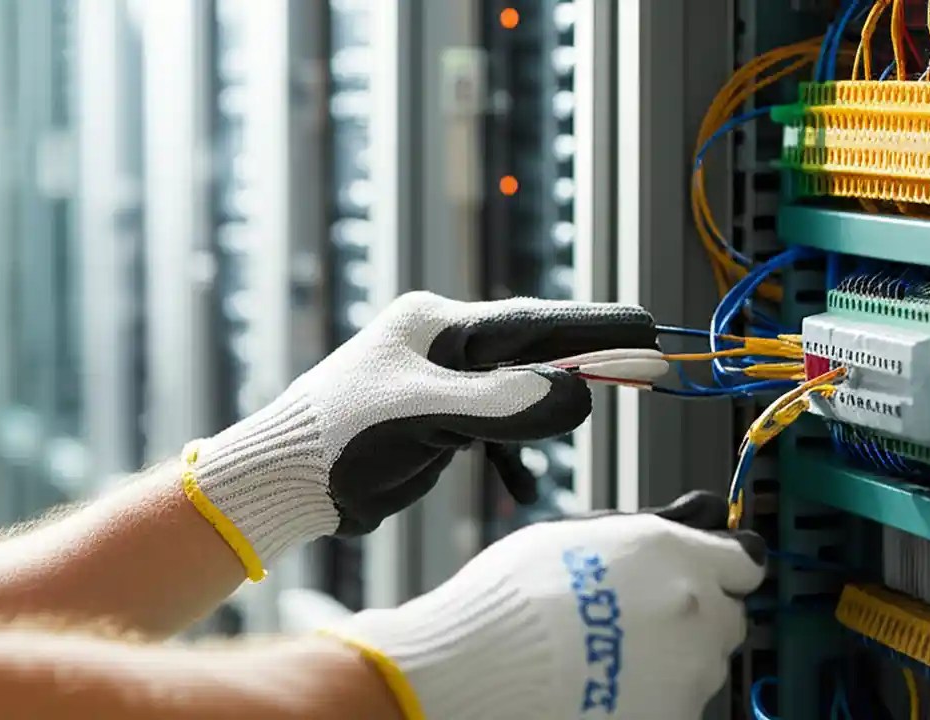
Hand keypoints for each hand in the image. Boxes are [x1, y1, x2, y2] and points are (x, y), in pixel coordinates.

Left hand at [182, 291, 656, 579]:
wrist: (284, 482)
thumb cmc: (339, 438)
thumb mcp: (424, 415)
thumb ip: (501, 404)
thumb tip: (577, 394)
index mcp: (436, 326)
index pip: (530, 322)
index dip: (592, 327)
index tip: (645, 326)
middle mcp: (440, 345)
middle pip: (529, 352)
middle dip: (581, 366)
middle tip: (644, 366)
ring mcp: (436, 382)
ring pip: (513, 392)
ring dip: (543, 416)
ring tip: (577, 432)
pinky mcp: (431, 421)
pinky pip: (489, 429)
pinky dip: (509, 453)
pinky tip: (521, 486)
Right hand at [323, 491, 766, 719]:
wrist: (486, 664)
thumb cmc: (517, 594)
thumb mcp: (581, 533)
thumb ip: (650, 530)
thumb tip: (696, 518)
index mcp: (677, 555)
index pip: (747, 559)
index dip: (723, 566)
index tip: (709, 574)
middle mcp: (696, 610)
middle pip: (729, 616)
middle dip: (697, 615)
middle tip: (641, 618)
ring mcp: (689, 671)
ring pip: (704, 663)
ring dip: (675, 657)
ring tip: (611, 653)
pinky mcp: (674, 716)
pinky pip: (680, 702)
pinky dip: (655, 695)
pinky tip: (607, 682)